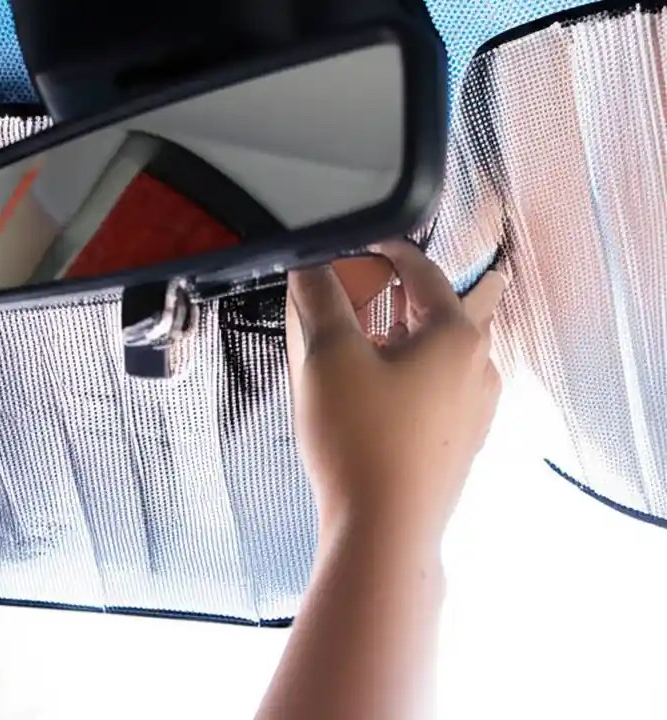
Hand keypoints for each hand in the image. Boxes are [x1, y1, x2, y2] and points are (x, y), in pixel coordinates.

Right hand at [286, 240, 506, 546]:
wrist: (383, 529)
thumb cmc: (361, 442)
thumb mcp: (327, 357)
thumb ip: (318, 300)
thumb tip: (311, 266)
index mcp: (457, 335)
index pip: (423, 270)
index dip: (386, 250)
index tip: (358, 247)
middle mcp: (478, 368)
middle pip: (452, 309)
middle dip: (413, 294)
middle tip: (378, 290)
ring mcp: (474, 410)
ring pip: (446, 353)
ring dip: (410, 336)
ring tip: (367, 340)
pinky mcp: (458, 442)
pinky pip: (440, 390)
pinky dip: (411, 375)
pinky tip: (374, 392)